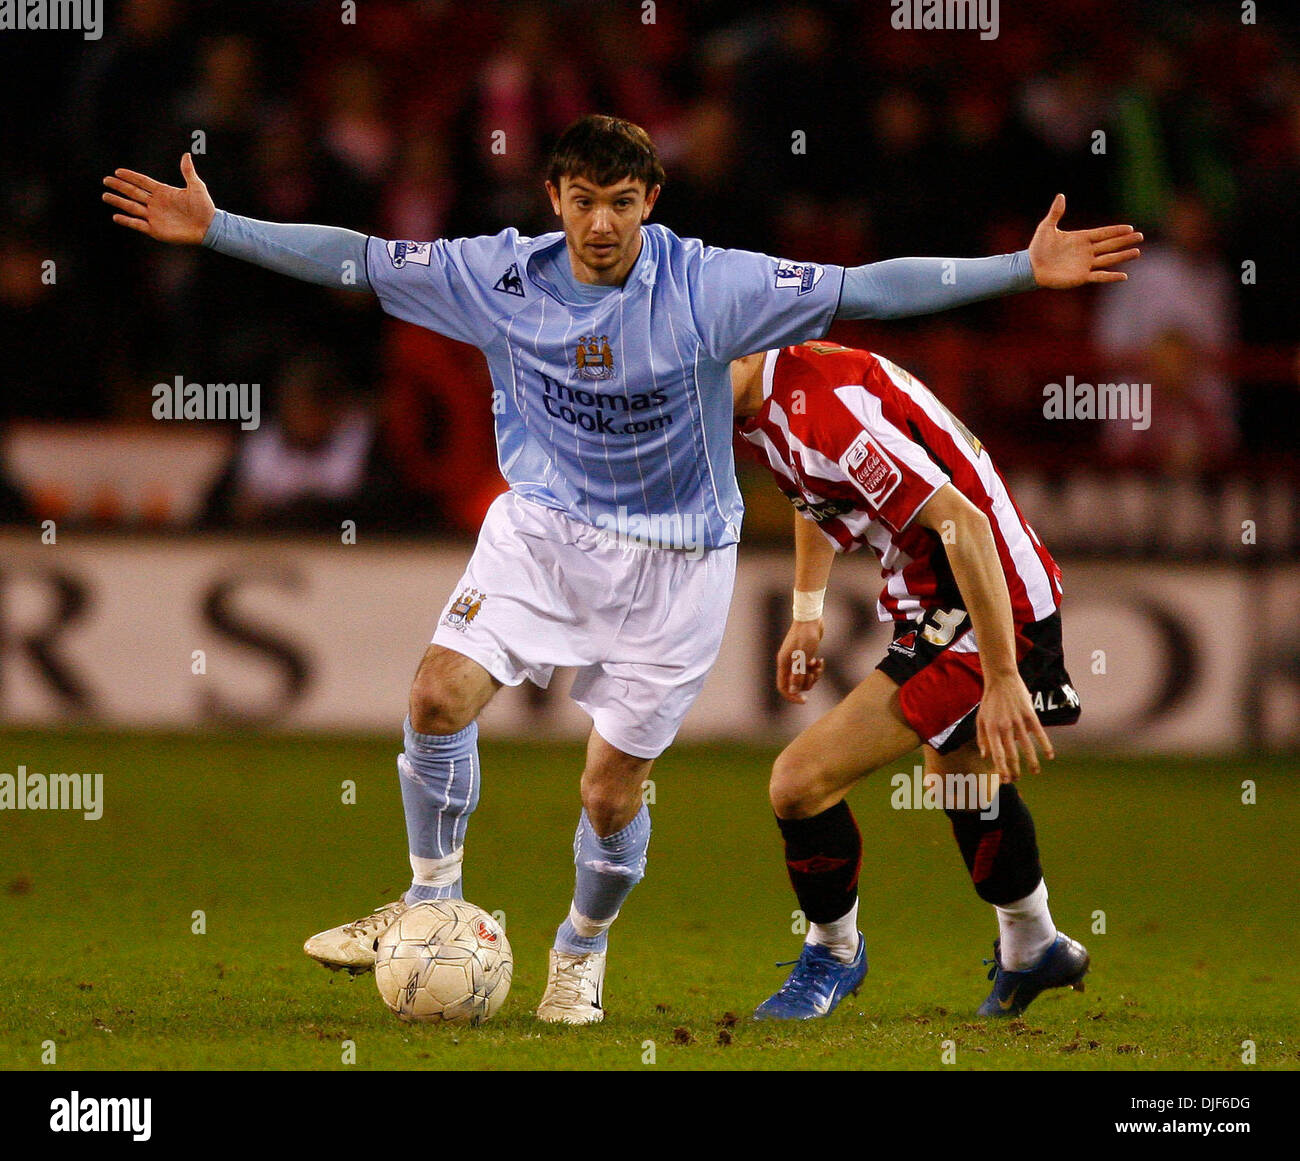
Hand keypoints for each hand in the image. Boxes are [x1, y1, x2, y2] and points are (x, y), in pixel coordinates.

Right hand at [102, 154, 215, 244]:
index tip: (117, 171)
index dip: (130, 176)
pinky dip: (127, 221)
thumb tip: (186, 154)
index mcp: (163, 192)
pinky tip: (116, 216)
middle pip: (133, 192)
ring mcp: (154, 216)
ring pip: (131, 207)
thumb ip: (188, 172)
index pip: (142, 182)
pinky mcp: (155, 229)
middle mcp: (156, 203)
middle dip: (119, 186)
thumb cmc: (204, 207)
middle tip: (106, 180)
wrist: (209, 228)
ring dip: (118, 201)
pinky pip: (137, 224)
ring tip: (105, 196)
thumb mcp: (197, 187)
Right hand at [776, 619, 824, 703]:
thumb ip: (798, 674)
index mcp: (784, 664)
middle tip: (814, 674)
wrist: (811, 618)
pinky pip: (809, 669)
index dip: (792, 696)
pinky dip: (816, 668)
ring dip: (814, 675)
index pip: (783, 687)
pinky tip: (820, 660)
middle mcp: (788, 663)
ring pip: (804, 677)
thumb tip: (794, 690)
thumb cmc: (806, 636)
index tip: (804, 700)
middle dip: (807, 682)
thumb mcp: (804, 656)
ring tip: (818, 665)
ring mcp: (796, 659)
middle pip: (795, 684)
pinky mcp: (805, 655)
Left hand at [976, 674, 1054, 782]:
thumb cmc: (989, 701)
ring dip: (1032, 762)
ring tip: (1035, 772)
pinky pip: (1039, 733)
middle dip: (1015, 770)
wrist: (1001, 680)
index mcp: (991, 729)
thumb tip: (986, 757)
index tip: (1006, 780)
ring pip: (1027, 747)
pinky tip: (1050, 756)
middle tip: (1018, 779)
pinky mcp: (1030, 715)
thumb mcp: (980, 719)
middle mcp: (1005, 727)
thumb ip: (982, 739)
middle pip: (1012, 754)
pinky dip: (1046, 745)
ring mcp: (1018, 721)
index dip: (1002, 769)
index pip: (997, 755)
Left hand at [1027, 194, 1141, 287]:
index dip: (1116, 230)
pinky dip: (1111, 276)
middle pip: (1110, 244)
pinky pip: (1099, 276)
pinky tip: (1124, 275)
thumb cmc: (1038, 248)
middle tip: (1140, 237)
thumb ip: (1055, 213)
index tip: (1130, 227)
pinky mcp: (1081, 277)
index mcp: (1081, 238)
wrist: (1031, 268)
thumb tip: (1061, 195)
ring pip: (1109, 259)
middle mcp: (1087, 251)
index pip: (1103, 233)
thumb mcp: (1046, 227)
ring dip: (1122, 256)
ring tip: (1137, 252)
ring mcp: (1085, 264)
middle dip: (1125, 241)